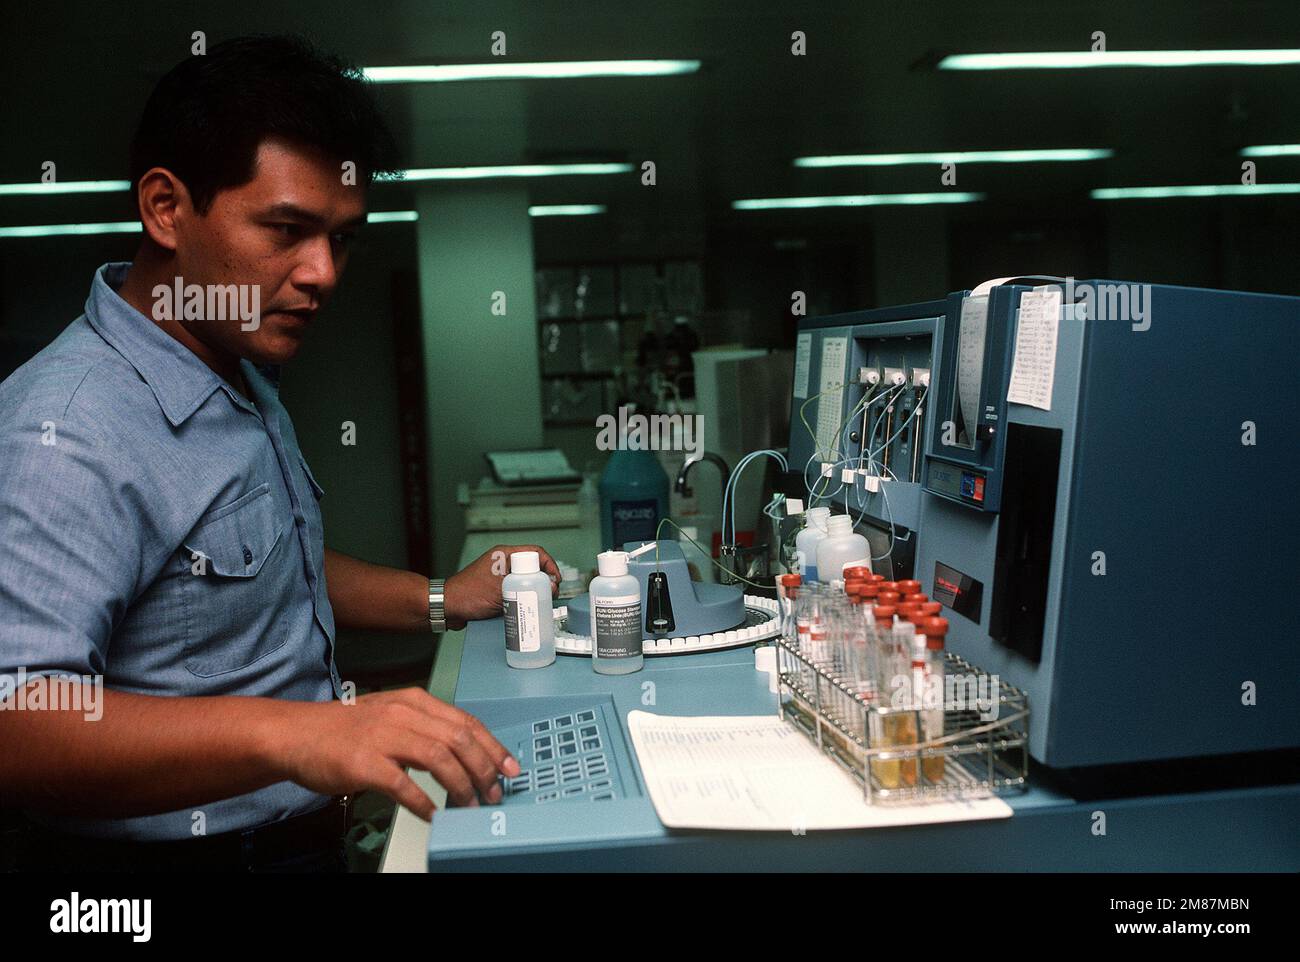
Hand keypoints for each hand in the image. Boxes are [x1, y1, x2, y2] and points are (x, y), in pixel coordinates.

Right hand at [279, 688, 520, 819]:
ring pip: (439, 758)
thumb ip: (426, 729)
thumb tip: (464, 755)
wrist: (297, 734)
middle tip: (493, 792)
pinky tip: (434, 814)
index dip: (493, 746)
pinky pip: (403, 784)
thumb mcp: (392, 716)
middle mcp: (403, 714)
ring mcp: (383, 737)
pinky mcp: (364, 762)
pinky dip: (423, 801)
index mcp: (414, 702)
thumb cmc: (345, 730)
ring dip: (461, 785)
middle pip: (459, 738)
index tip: (510, 767)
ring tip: (470, 806)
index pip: (466, 722)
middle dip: (484, 768)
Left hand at [443, 543, 560, 629]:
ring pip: (524, 580)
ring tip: (539, 601)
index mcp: (503, 554)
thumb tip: (548, 588)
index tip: (555, 580)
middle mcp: (502, 563)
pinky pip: (516, 590)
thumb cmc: (467, 594)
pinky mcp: (496, 588)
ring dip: (533, 590)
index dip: (549, 565)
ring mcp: (499, 576)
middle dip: (543, 580)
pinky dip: (523, 597)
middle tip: (549, 593)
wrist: (447, 607)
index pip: (535, 552)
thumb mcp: (501, 590)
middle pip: (532, 567)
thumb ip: (527, 588)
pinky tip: (526, 606)